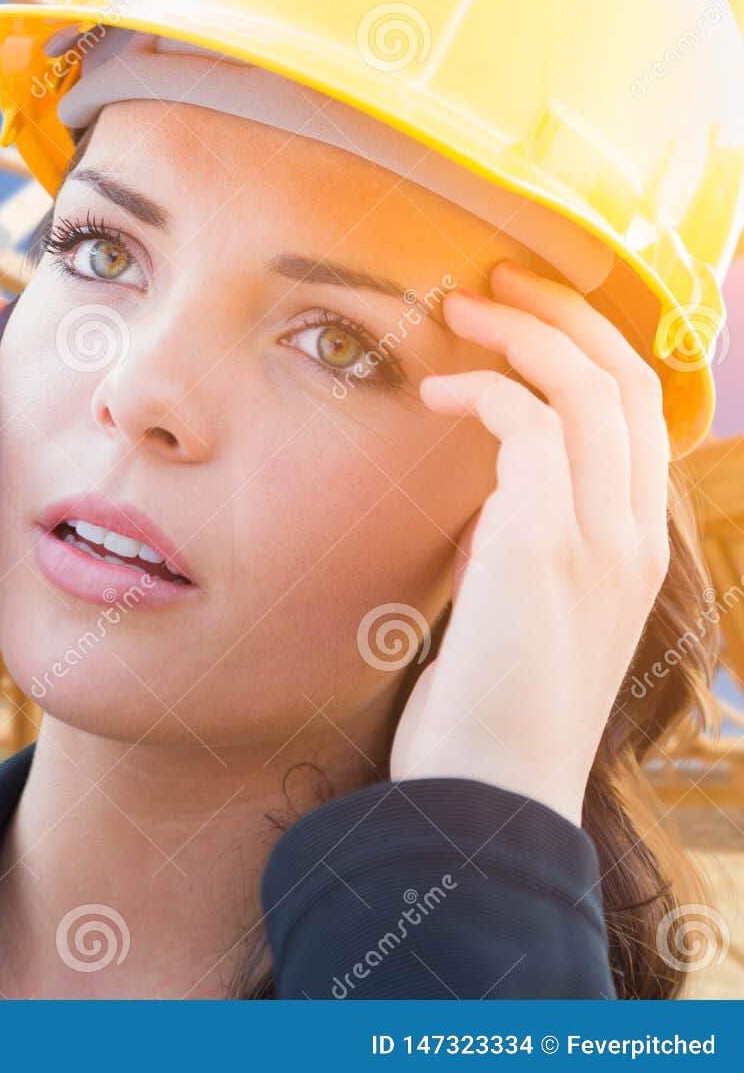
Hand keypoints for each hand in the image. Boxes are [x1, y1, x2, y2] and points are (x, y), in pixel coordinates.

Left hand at [389, 261, 670, 825]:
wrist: (485, 795)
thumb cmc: (483, 715)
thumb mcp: (511, 614)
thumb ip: (513, 549)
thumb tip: (481, 500)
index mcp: (630, 550)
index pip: (638, 417)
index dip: (589, 350)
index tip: (524, 315)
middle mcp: (632, 536)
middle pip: (628, 380)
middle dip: (564, 314)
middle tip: (496, 276)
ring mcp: (601, 540)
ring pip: (591, 387)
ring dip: (523, 334)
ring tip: (459, 308)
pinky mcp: (548, 546)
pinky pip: (534, 427)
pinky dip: (486, 394)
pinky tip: (435, 396)